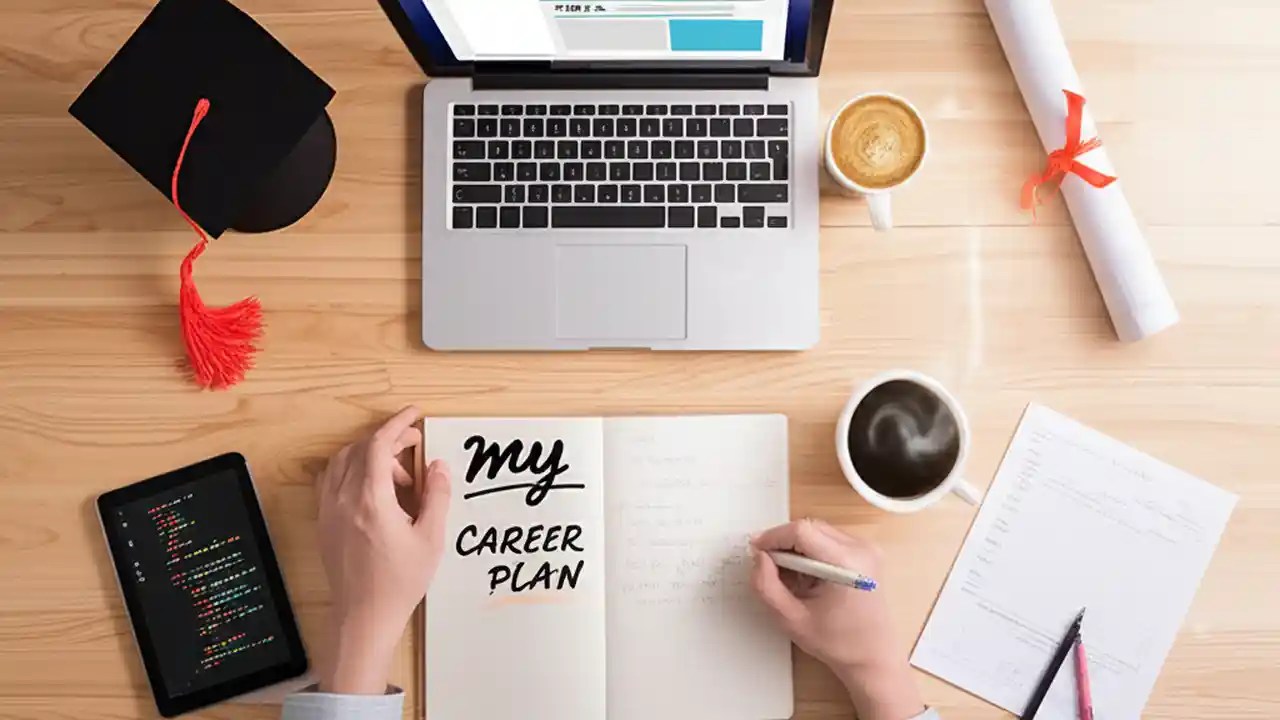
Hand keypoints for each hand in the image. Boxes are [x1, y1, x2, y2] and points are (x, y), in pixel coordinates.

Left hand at [314, 406, 451, 693]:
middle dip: (389, 440)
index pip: (378, 446)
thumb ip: (436, 497)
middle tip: (415, 446)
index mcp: (371, 501)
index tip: (414, 415)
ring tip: (397, 475)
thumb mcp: (430, 538)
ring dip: (370, 455)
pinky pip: (332, 481)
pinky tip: (372, 485)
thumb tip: (438, 466)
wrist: (365, 615)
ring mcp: (329, 511)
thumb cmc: (400, 581)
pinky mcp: (324, 523)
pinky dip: (351, 470)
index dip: (397, 425)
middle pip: (361, 450)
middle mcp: (344, 500)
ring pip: (343, 462)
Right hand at [751, 520, 924, 719]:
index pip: (802, 531)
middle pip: (810, 527)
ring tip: (791, 576)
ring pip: (819, 530)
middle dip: (784, 542)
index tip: (757, 551)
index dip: (773, 537)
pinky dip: (812, 550)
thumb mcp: (791, 619)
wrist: (873, 656)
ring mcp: (868, 549)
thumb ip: (767, 586)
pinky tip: (808, 575)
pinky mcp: (867, 553)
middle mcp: (862, 550)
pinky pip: (830, 539)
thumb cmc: (837, 643)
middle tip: (770, 567)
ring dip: (798, 546)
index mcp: (847, 564)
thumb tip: (759, 556)